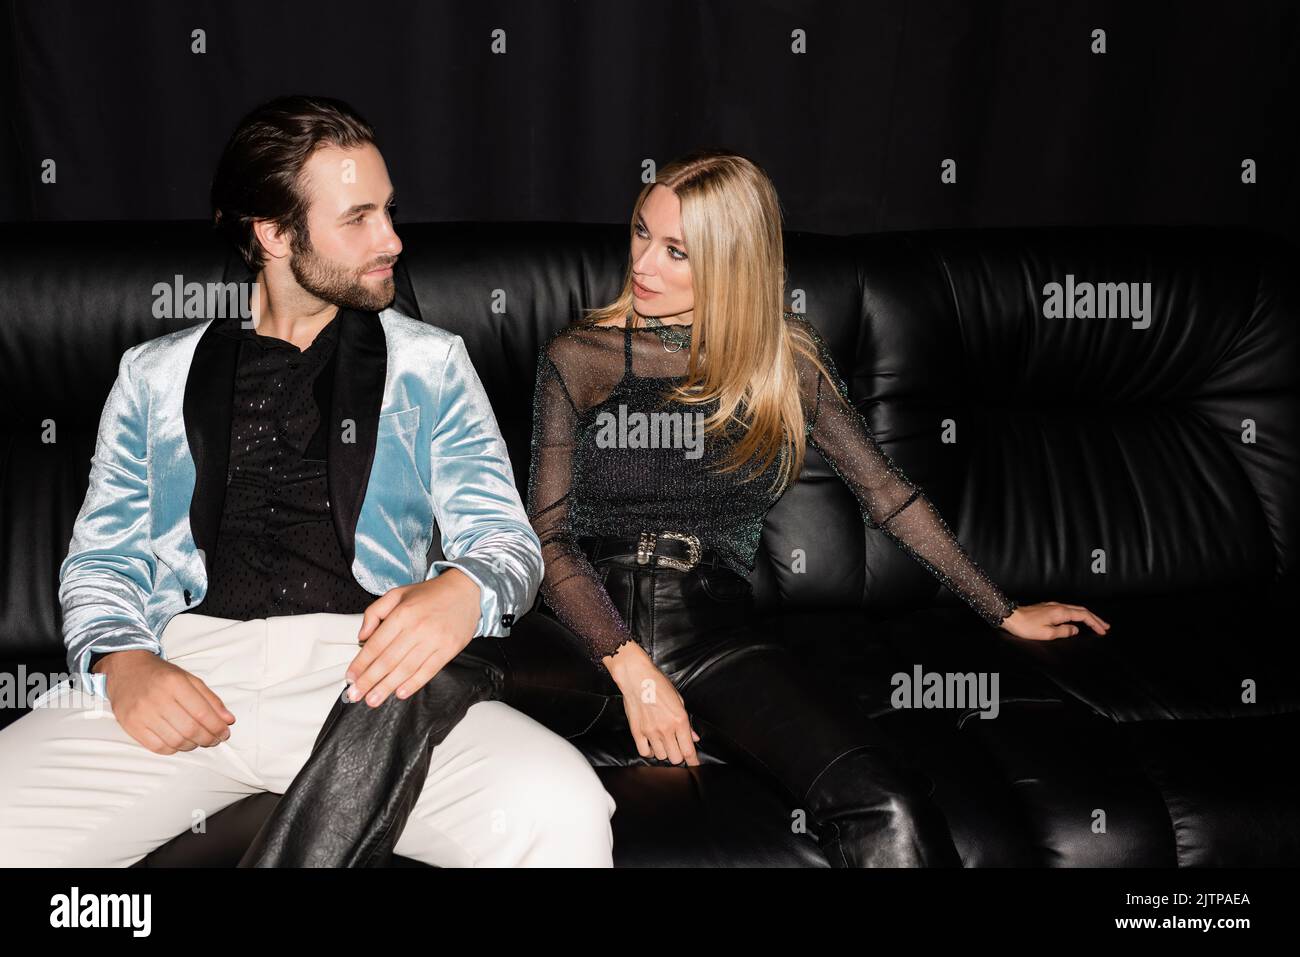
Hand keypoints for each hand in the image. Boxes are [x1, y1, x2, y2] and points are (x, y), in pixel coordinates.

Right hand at [96, 650, 235, 753]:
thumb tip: (228, 720)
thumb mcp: (189, 679)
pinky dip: (174, 749)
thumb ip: (210, 699)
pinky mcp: (130, 725)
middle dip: (208, 739)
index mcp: (175, 683)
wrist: (126, 669)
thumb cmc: (161, 674)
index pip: (202, 712)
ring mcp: (141, 713)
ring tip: (199, 741)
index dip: (217, 727)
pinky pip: (157, 747)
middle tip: (214, 740)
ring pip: (175, 741)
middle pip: (190, 729)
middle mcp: (157, 698)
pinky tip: (180, 743)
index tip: (225, 733)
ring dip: (192, 745)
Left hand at [344, 570, 481, 707]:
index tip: (351, 677)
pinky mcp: (449, 649)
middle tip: (355, 695)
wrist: (466, 590)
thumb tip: (362, 636)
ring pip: (406, 669)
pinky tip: (400, 693)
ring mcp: (434, 640)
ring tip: (373, 700)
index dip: (361, 664)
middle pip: (388, 660)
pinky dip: (413, 684)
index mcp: (402, 614)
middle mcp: (417, 628)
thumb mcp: (397, 593)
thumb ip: (375, 612)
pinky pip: (428, 671)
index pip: (376, 644)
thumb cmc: (430, 594)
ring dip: (387, 687)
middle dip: (369, 681)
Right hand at [604, 642, 701, 765]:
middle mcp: (666, 729)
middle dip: (678, 755)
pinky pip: (644, 752)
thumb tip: (693, 738)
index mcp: (680, 720)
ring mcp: (650, 732)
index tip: (695, 765)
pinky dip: (649, 752)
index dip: (694, 761)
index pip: (689, 750)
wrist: (637, 678)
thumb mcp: (679, 700)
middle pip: (676, 758)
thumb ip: (687, 723)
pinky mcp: (637, 732)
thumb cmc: (659, 685)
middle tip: (677, 748)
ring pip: (661, 757)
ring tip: (663, 742)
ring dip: (664, 752)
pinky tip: (651, 744)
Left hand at [999, 601, 1110, 640]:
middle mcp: (1058, 606)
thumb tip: (1075, 630)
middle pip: (1082, 610)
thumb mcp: (1047, 633)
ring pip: (1075, 609)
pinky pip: (1068, 609)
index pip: (1084, 616)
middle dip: (1095, 619)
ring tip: (1095, 623)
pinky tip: (1077, 619)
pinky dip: (1077, 614)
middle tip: (1106, 627)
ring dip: (1087, 616)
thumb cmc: (1026, 626)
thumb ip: (1064, 631)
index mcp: (1061, 612)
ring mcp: (1053, 605)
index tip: (1103, 631)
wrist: (1010, 616)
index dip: (1095, 623)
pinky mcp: (1048, 607)